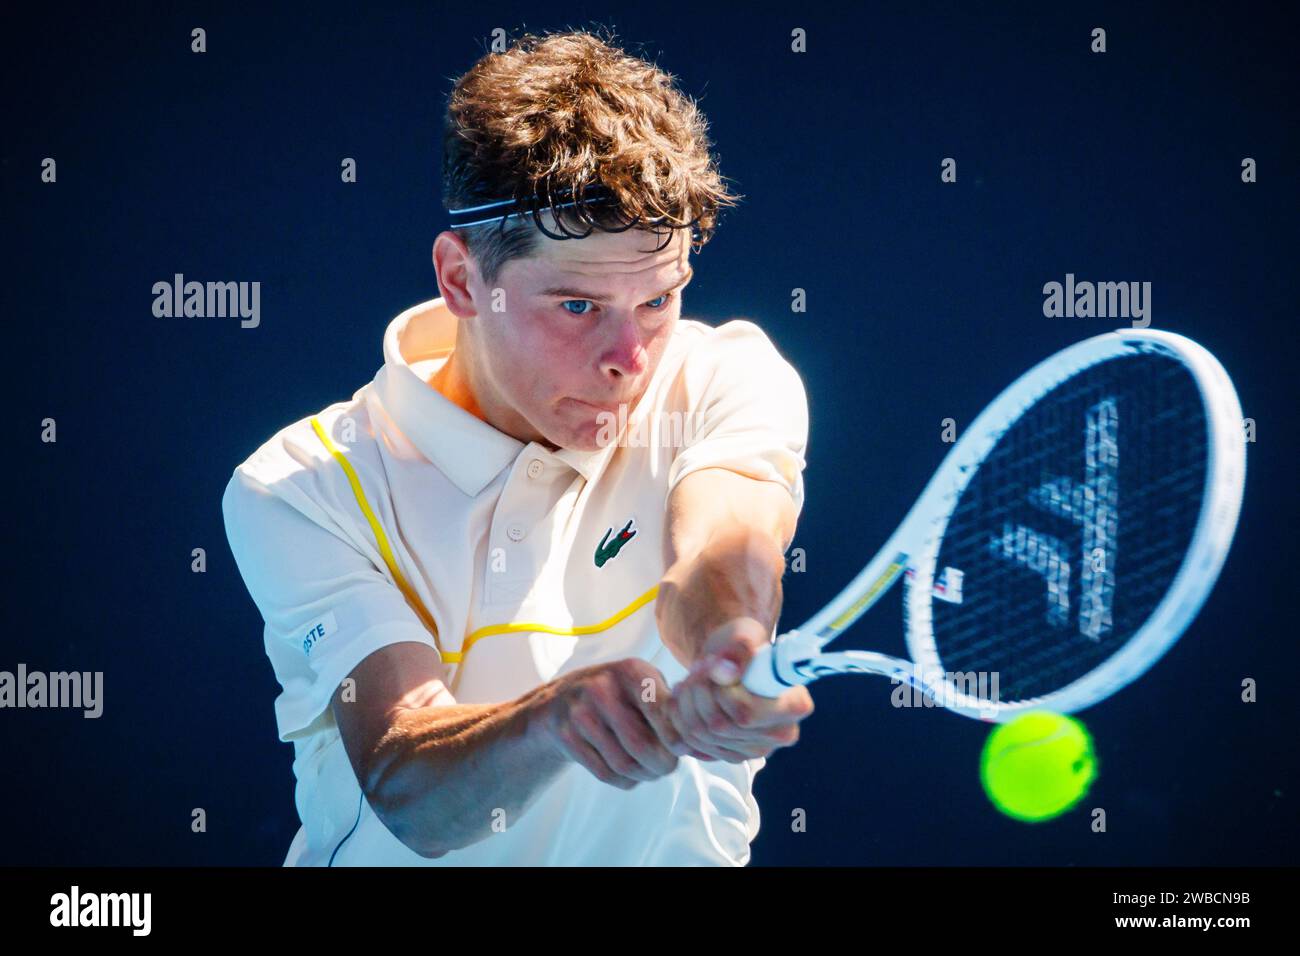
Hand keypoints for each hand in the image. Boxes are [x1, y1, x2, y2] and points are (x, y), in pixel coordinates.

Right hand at [540, 658, 690, 789]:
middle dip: (663, 764)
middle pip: (642, 745)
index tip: (683, 749)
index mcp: (630, 671)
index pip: (661, 712)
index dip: (677, 738)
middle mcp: (602, 688)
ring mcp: (580, 713)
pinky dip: (626, 780)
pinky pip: (605, 774)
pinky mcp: (566, 737)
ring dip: (645, 775)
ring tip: (652, 769)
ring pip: (624, 764)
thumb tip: (691, 742)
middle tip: (669, 766)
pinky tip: (631, 771)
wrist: (565, 697)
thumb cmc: (622, 694)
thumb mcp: (645, 684)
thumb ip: (670, 708)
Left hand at [666, 617, 813, 761]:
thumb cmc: (742, 647)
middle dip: (699, 692)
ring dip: (687, 702)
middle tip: (698, 667)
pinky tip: (686, 697)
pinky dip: (681, 718)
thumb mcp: (744, 634)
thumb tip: (727, 670)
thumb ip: (739, 648)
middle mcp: (781, 734)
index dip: (719, 690)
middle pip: (720, 726)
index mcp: (794, 705)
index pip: (745, 713)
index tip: (713, 663)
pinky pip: (693, 744)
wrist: (730, 663)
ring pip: (703, 734)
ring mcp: (756, 749)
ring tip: (690, 679)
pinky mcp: (732, 756)